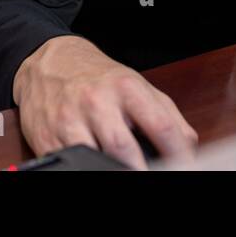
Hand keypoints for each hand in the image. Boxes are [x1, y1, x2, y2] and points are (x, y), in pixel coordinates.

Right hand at [12, 35, 199, 169]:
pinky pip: (68, 161)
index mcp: (126, 88)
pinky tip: (94, 166)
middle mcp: (97, 102)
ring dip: (110, 169)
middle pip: (124, 147)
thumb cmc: (100, 78)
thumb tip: (188, 147)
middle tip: (153, 175)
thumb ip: (167, 116)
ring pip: (92, 157)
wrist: (51, 61)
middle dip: (142, 170)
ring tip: (124, 171)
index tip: (184, 168)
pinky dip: (82, 167)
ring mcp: (69, 120)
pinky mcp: (47, 137)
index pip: (160, 125)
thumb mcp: (138, 86)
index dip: (177, 154)